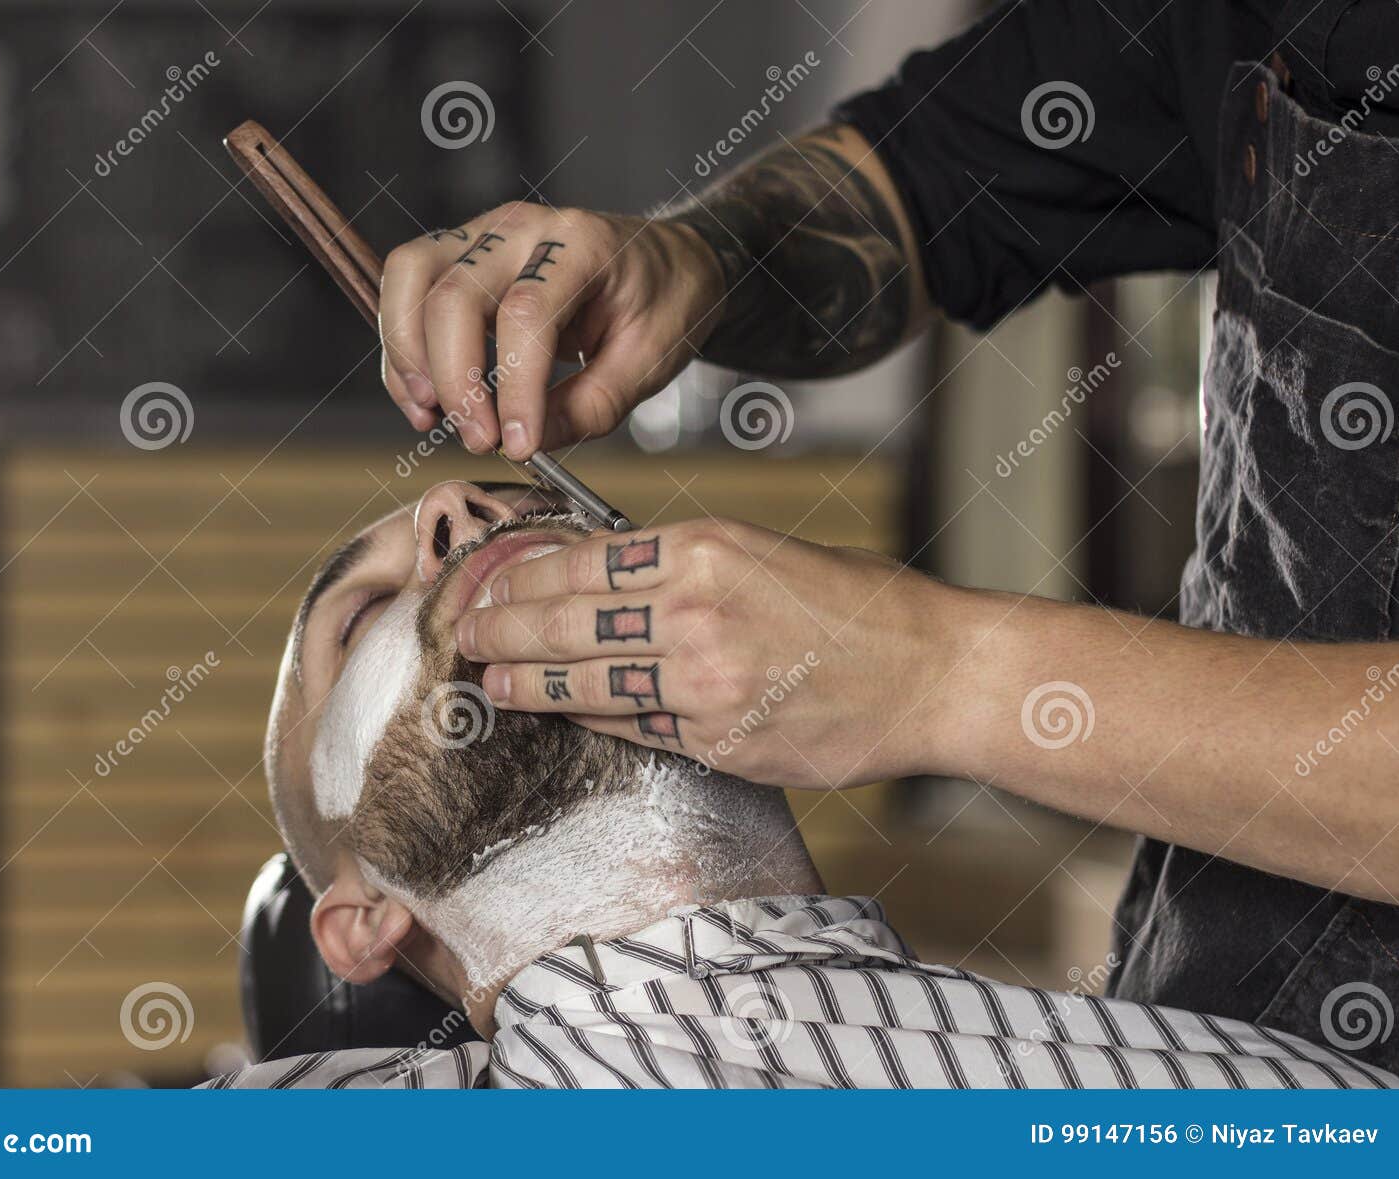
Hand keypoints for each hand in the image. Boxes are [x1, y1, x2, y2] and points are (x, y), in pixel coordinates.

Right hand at [378, 203, 724, 458]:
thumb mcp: (650, 361)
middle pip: (454, 295)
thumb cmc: (664, 302)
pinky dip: (403, 348)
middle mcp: (524, 228)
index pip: (527, 314)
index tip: (517, 444)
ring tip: (432, 415)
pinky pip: (407, 290)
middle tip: (479, 440)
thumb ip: (589, 406)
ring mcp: (485, 234)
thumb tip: (526, 442)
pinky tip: (426, 399)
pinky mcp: (460, 254)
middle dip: (456, 380)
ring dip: (408, 354)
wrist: (667, 259)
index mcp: (583, 245)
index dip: (514, 387)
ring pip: (410, 277)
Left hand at [453, 518, 956, 788]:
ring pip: (585, 680)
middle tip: (469, 630)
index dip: (524, 575)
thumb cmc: (857, 607)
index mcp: (705, 549)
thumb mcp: (764, 550)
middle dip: (505, 627)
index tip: (492, 581)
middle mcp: (695, 612)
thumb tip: (601, 576)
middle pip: (566, 621)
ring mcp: (703, 682)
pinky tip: (560, 709)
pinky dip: (588, 715)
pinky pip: (631, 726)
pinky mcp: (717, 739)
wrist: (929, 674)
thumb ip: (681, 565)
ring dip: (527, 680)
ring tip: (491, 677)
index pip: (583, 561)